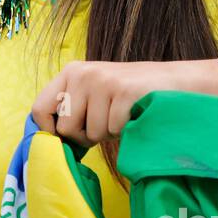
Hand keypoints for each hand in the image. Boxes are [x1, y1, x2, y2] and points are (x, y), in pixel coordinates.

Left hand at [31, 61, 195, 147]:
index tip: (67, 141)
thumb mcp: (95, 95)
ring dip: (109, 134)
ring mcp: (103, 81)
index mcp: (71, 73)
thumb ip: (72, 110)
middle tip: (106, 124)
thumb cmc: (131, 97)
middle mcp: (82, 74)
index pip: (39, 109)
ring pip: (91, 133)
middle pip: (65, 128)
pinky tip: (135, 115)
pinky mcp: (124, 92)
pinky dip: (125, 131)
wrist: (177, 82)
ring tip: (123, 115)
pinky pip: (114, 130)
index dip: (49, 133)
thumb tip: (48, 144)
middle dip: (85, 137)